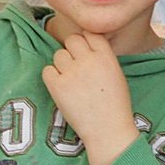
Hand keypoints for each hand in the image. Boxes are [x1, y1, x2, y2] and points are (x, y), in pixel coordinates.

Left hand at [42, 33, 138, 164]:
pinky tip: (61, 88)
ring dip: (62, 65)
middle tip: (76, 67)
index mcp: (106, 56)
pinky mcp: (57, 86)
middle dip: (72, 51)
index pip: (90, 33)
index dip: (86, 42)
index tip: (86, 53)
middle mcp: (88, 61)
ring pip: (58, 55)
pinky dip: (52, 77)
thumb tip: (85, 46)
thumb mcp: (117, 74)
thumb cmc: (115, 105)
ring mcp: (71, 73)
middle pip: (72, 40)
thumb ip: (102, 57)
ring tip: (71, 81)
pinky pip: (47, 70)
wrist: (108, 131)